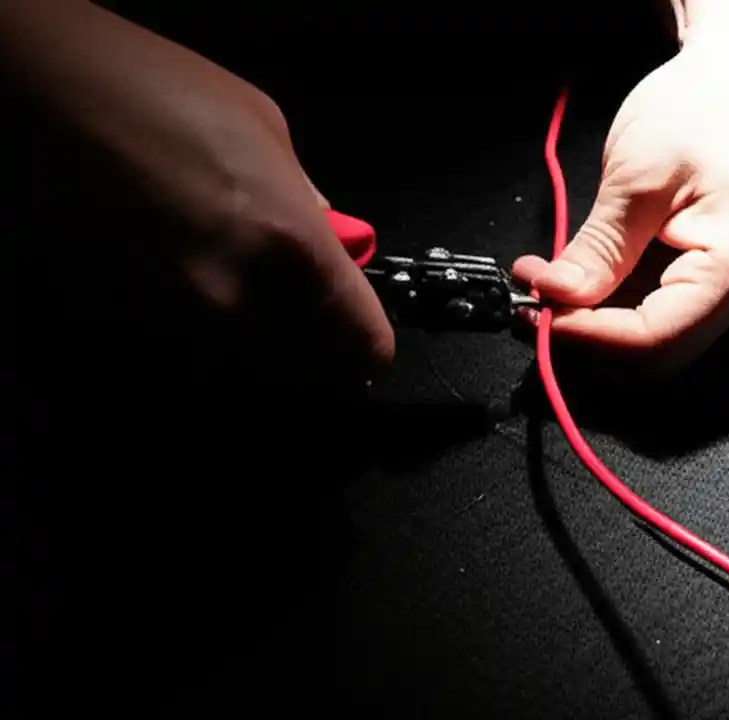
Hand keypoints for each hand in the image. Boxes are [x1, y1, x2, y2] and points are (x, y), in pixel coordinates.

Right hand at [4, 1, 392, 386]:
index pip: (361, 346)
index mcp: (294, 251)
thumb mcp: (270, 137)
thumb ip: (310, 207)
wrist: (58, 93)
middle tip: (300, 310)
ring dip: (250, 342)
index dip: (367, 344)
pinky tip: (183, 284)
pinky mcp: (121, 324)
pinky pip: (180, 349)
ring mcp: (175, 320)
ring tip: (236, 286)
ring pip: (241, 368)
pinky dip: (192, 332)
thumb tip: (334, 245)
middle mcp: (238, 301)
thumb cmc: (162, 95)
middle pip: (305, 371)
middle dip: (311, 345)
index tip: (363, 340)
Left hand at [513, 30, 728, 375]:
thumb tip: (556, 298)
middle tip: (529, 308)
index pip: (653, 340)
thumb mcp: (637, 176)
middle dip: (586, 342)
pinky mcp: (715, 281)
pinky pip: (661, 317)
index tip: (533, 313)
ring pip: (656, 345)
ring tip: (546, 291)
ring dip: (595, 330)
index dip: (585, 338)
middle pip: (656, 357)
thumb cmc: (704, 108)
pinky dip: (612, 312)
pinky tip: (579, 286)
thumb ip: (598, 249)